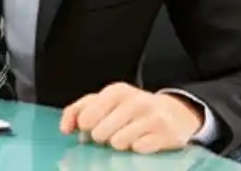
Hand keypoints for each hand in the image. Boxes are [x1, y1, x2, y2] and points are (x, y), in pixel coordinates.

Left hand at [60, 82, 202, 153]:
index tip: (89, 127)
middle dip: (101, 137)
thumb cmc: (130, 108)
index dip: (84, 126)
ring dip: (119, 144)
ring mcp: (152, 117)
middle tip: (111, 132)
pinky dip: (137, 148)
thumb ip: (78, 110)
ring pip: (118, 143)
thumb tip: (65, 129)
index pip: (86, 116)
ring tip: (127, 136)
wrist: (175, 112)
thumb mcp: (104, 101)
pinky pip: (139, 149)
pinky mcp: (166, 135)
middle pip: (100, 133)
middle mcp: (135, 101)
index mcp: (116, 91)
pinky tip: (143, 140)